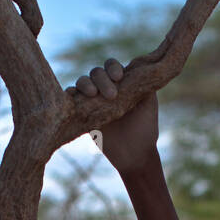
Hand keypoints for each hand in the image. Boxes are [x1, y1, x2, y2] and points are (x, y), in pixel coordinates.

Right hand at [65, 58, 158, 176]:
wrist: (134, 155)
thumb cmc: (145, 129)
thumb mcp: (149, 103)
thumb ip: (144, 83)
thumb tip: (139, 64)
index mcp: (120, 83)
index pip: (111, 66)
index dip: (112, 67)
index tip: (118, 77)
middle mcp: (105, 88)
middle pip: (96, 73)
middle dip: (101, 80)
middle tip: (112, 95)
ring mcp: (92, 101)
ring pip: (82, 82)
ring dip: (85, 84)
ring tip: (92, 94)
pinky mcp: (82, 114)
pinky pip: (70, 99)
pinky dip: (70, 95)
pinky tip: (73, 97)